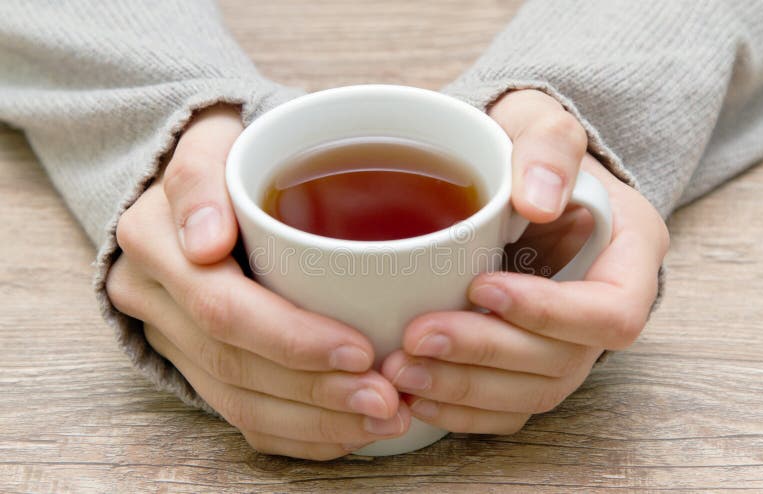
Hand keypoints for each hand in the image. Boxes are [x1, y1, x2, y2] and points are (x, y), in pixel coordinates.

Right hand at [106, 105, 408, 459]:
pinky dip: (298, 434)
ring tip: (383, 420)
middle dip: (316, 391)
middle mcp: (153, 298)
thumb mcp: (216, 137)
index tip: (361, 351)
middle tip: (386, 400)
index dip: (292, 339)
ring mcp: (170, 337)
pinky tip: (347, 434)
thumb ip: (201, 175)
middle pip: (235, 364)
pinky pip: (239, 416)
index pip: (224, 307)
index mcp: (154, 241)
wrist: (205, 183)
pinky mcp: (193, 363)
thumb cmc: (231, 155)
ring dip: (316, 422)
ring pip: (238, 401)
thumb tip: (204, 242)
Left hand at [380, 90, 668, 434]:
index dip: (549, 312)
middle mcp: (603, 310)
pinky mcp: (532, 364)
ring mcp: (569, 344)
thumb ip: (548, 149)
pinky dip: (462, 407)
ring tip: (402, 370)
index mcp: (628, 257)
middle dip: (487, 355)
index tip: (482, 286)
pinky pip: (507, 406)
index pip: (612, 312)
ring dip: (465, 389)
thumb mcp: (541, 123)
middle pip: (561, 360)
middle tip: (418, 338)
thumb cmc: (527, 148)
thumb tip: (539, 202)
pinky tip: (415, 394)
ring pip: (531, 392)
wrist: (509, 177)